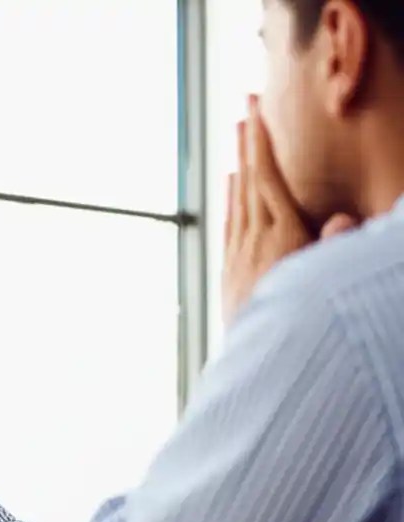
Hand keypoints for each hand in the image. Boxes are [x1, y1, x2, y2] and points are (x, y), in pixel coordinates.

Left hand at [223, 96, 357, 326]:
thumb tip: (342, 220)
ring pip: (239, 198)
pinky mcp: (231, 272)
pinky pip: (232, 223)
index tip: (255, 112)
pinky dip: (233, 198)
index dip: (262, 143)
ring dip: (241, 164)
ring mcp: (240, 255)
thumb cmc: (304, 322)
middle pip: (251, 180)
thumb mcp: (325, 282)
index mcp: (281, 236)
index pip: (269, 177)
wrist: (264, 363)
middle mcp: (255, 240)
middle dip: (250, 142)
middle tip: (247, 106)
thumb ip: (335, 248)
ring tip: (241, 134)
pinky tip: (233, 183)